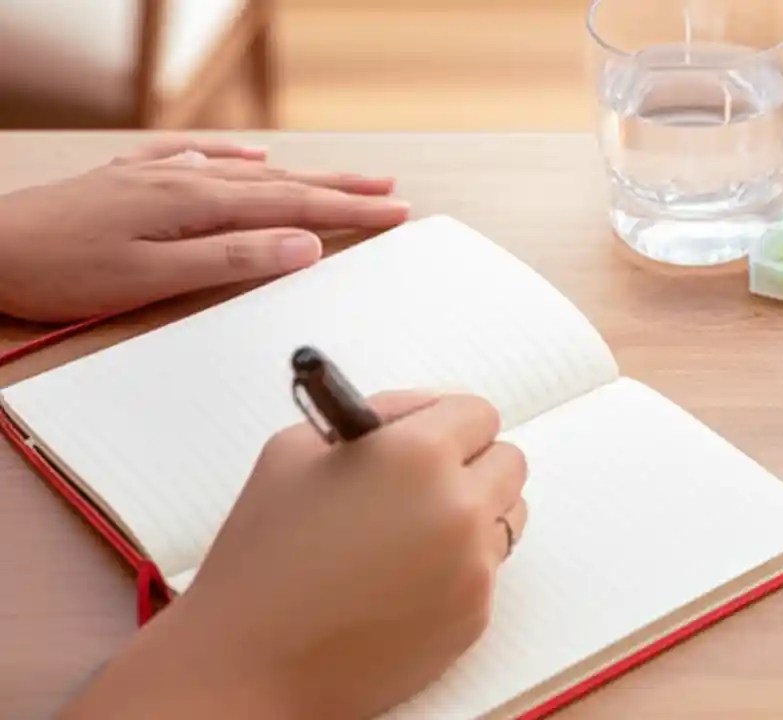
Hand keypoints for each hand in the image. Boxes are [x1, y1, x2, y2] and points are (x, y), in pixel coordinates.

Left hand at [0, 138, 410, 321]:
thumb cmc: (60, 270)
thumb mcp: (151, 277)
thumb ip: (230, 259)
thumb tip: (299, 243)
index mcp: (194, 204)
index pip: (293, 205)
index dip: (349, 210)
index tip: (395, 212)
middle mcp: (182, 180)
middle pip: (281, 183)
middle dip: (341, 188)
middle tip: (391, 192)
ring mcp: (156, 176)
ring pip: (247, 173)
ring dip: (300, 175)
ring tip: (343, 177)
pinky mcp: (129, 180)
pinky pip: (196, 160)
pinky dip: (233, 159)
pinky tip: (251, 156)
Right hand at [59, 391, 528, 719]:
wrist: (251, 663)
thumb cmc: (262, 552)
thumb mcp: (296, 450)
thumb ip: (373, 418)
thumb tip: (420, 413)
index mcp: (419, 454)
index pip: (478, 413)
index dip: (447, 421)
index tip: (425, 435)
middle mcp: (460, 506)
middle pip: (508, 462)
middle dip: (470, 463)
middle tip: (420, 482)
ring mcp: (474, 566)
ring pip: (508, 515)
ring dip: (474, 513)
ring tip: (412, 532)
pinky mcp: (475, 615)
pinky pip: (487, 569)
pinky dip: (459, 566)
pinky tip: (402, 579)